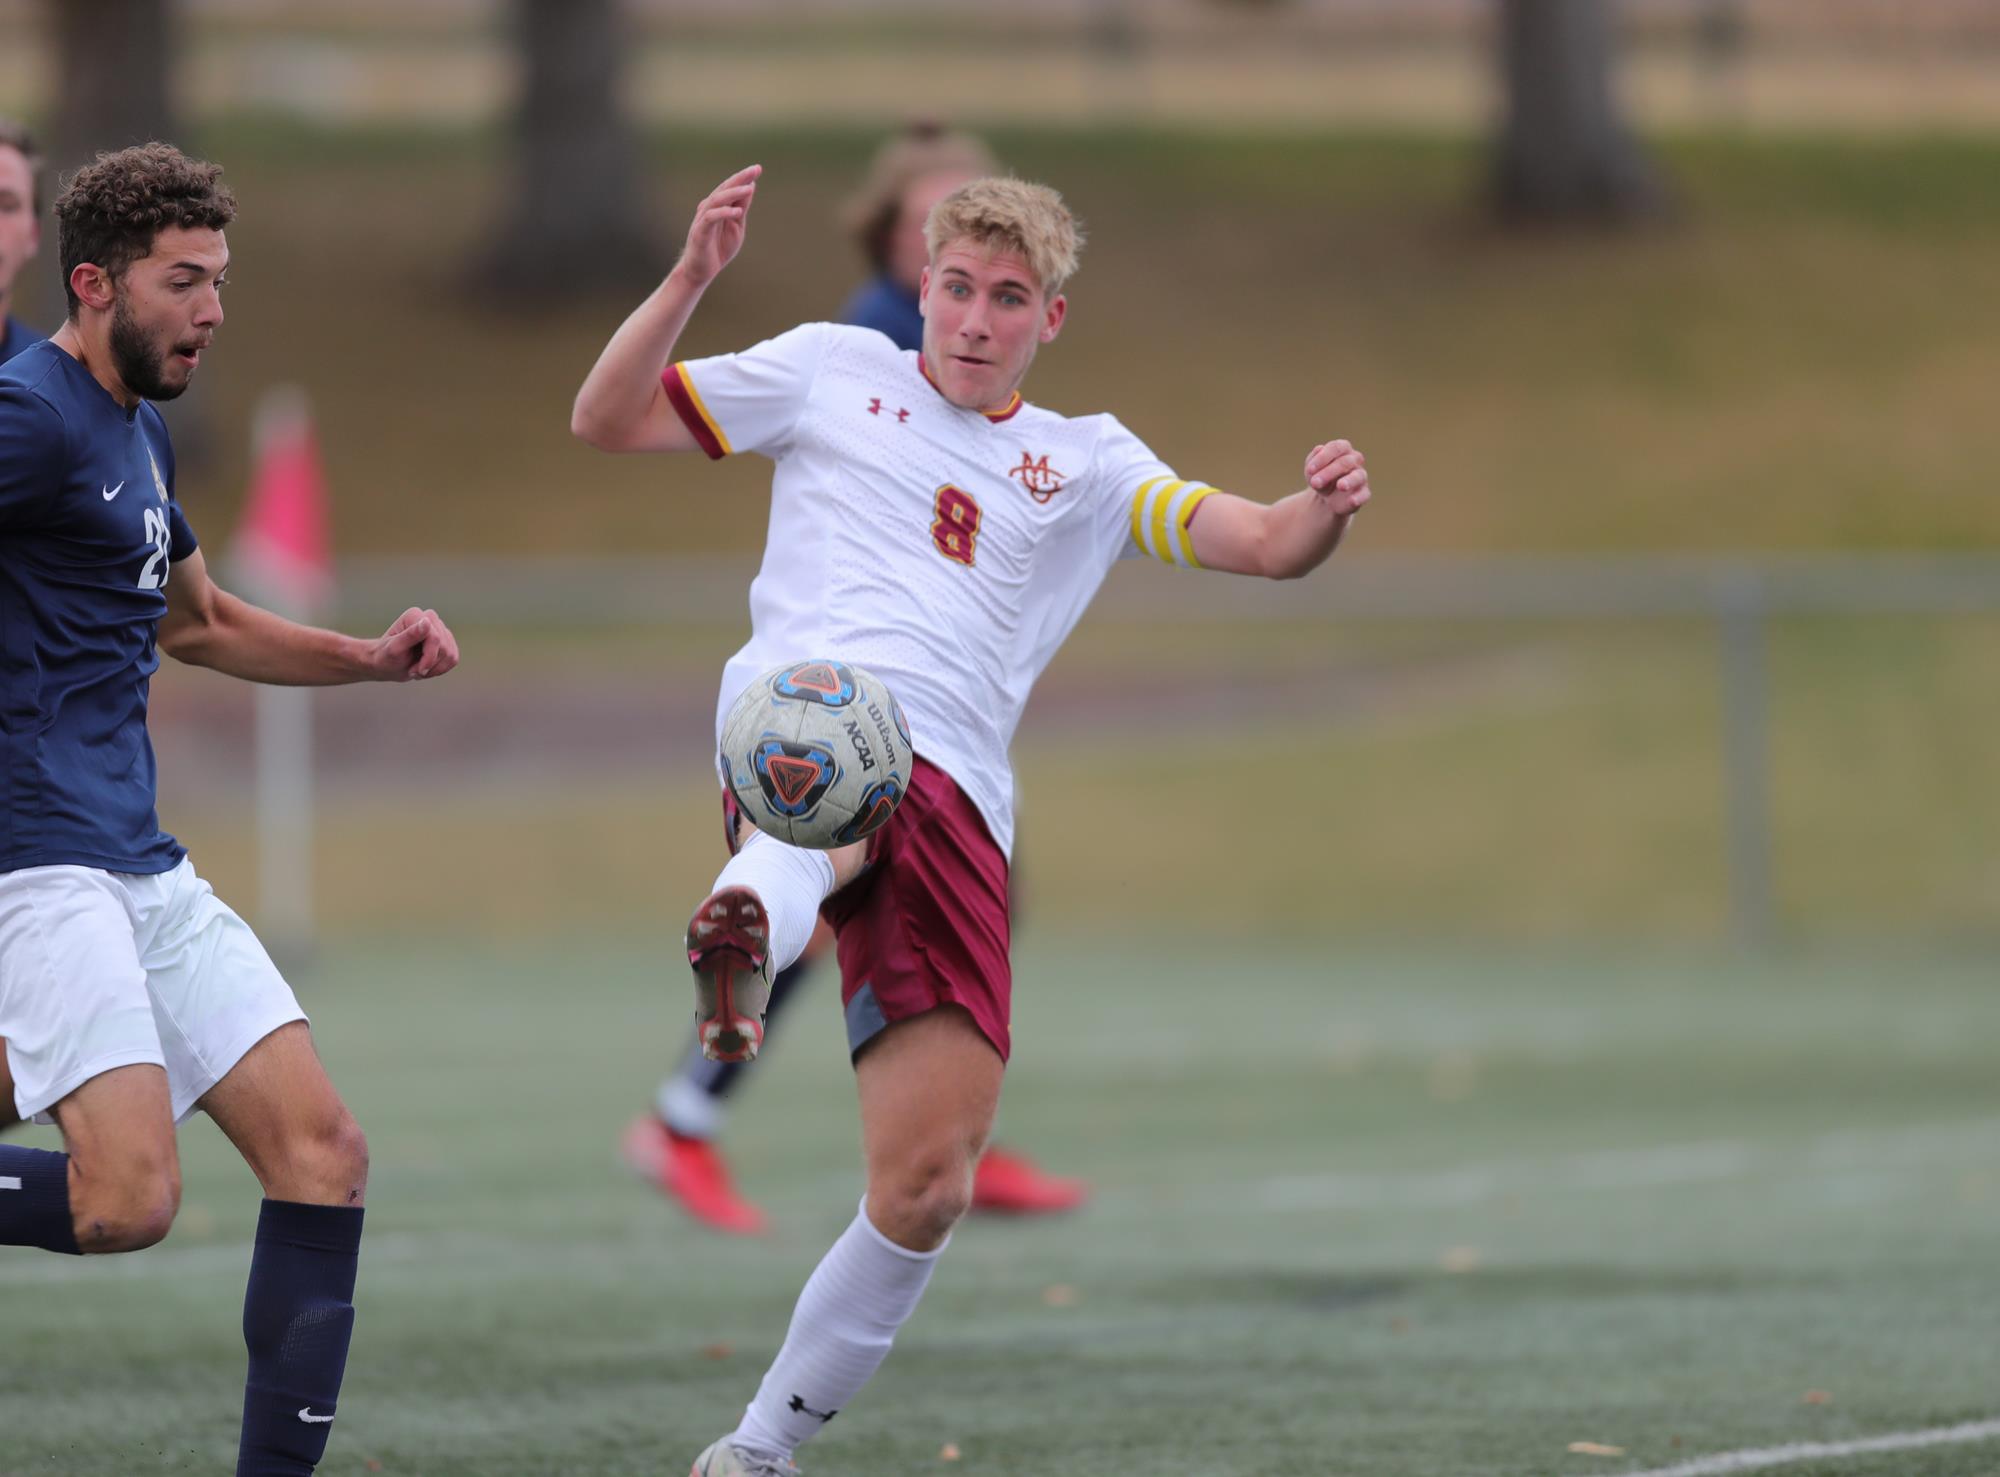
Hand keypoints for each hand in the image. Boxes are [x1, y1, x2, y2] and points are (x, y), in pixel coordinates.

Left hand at [366, 607, 459, 682]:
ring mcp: (440, 629)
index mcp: (416, 616)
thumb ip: (410, 635)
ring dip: (434, 669)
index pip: (435, 638)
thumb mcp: (395, 648)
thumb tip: (426, 622)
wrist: (386, 665)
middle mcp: (430, 618)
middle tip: (413, 671)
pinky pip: (453, 659)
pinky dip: (440, 669)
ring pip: (451, 654)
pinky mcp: (447, 641)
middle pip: (444, 647)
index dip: (429, 657)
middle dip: (430, 664)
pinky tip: (426, 669)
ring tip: (418, 670)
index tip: (417, 670)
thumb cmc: (385, 657)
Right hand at [675, 165, 761, 288]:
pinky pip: (711, 218)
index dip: (743, 177)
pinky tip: (737, 212)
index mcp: (718, 206)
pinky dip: (723, 213)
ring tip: (749, 189)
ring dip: (733, 193)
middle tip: (754, 170)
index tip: (758, 168)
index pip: (730, 188)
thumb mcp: (736, 227)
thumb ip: (741, 209)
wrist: (701, 270)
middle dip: (739, 178)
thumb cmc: (718, 248)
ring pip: (717, 200)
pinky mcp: (699, 231)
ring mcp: (703, 219)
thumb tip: (750, 188)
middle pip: (724, 188)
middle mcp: (708, 208)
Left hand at [1305, 439, 1369, 516]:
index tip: (1310, 470)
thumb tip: (1319, 449)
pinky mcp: (1364, 493)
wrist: (1325, 498)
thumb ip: (1313, 459)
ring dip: (1349, 481)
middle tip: (1315, 482)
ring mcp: (1361, 476)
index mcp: (1342, 449)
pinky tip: (1351, 501)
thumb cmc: (1319, 477)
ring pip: (1359, 476)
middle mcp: (1355, 460)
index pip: (1336, 447)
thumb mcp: (1311, 469)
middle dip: (1329, 472)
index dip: (1323, 457)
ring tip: (1341, 486)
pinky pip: (1364, 494)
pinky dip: (1359, 497)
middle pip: (1346, 462)